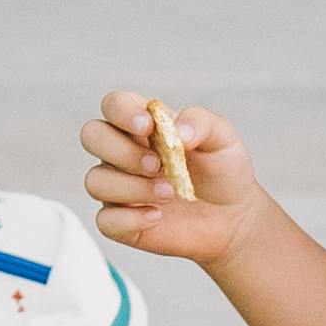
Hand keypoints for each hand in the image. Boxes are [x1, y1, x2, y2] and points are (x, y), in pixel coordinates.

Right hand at [79, 88, 272, 274]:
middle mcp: (123, 152)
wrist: (233, 217)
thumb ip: (201, 122)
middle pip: (92, 136)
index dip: (122, 111)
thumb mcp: (223, 138)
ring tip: (170, 193)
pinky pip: (105, 220)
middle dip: (121, 151)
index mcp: (143, 125)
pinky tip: (158, 216)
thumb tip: (177, 130)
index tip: (147, 127)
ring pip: (95, 180)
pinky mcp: (121, 221)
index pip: (114, 105)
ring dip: (132, 188)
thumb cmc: (223, 171)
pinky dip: (131, 218)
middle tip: (158, 165)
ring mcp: (119, 187)